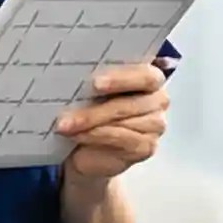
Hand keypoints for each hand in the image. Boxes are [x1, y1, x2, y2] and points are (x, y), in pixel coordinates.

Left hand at [56, 63, 168, 182]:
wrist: (85, 144)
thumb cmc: (88, 106)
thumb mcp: (87, 89)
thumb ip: (89, 80)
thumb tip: (70, 76)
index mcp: (148, 76)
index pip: (145, 76)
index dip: (121, 79)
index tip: (95, 83)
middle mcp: (157, 99)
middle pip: (130, 104)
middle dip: (95, 110)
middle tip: (67, 115)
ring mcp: (154, 125)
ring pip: (123, 124)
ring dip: (90, 124)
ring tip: (65, 126)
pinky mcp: (146, 146)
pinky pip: (122, 141)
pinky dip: (95, 137)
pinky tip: (77, 136)